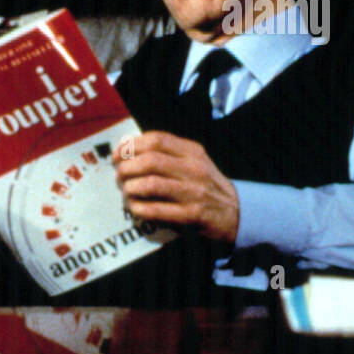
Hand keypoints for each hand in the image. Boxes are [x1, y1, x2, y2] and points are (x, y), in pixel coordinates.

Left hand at [112, 131, 239, 243]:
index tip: (117, 156)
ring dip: (130, 188)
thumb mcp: (194, 162)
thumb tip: (128, 150)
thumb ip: (168, 153)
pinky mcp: (192, 215)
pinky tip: (135, 208)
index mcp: (192, 152)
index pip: (156, 139)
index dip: (130, 146)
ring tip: (127, 192)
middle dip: (126, 169)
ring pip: (150, 184)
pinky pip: (156, 210)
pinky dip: (139, 208)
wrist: (236, 212)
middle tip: (119, 176)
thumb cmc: (206, 186)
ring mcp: (194, 192)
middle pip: (149, 161)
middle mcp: (194, 169)